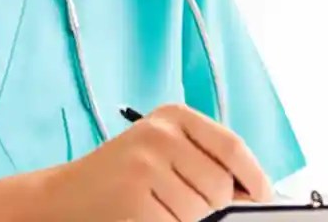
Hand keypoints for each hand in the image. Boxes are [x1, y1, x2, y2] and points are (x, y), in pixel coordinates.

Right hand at [39, 104, 271, 221]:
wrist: (62, 197)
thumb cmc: (122, 177)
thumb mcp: (163, 151)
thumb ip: (205, 160)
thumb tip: (256, 192)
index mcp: (173, 116)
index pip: (232, 147)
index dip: (255, 177)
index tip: (264, 197)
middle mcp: (159, 134)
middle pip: (220, 186)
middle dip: (213, 207)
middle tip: (183, 204)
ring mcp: (145, 165)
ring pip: (200, 212)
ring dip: (186, 220)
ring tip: (156, 207)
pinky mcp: (134, 197)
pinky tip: (144, 216)